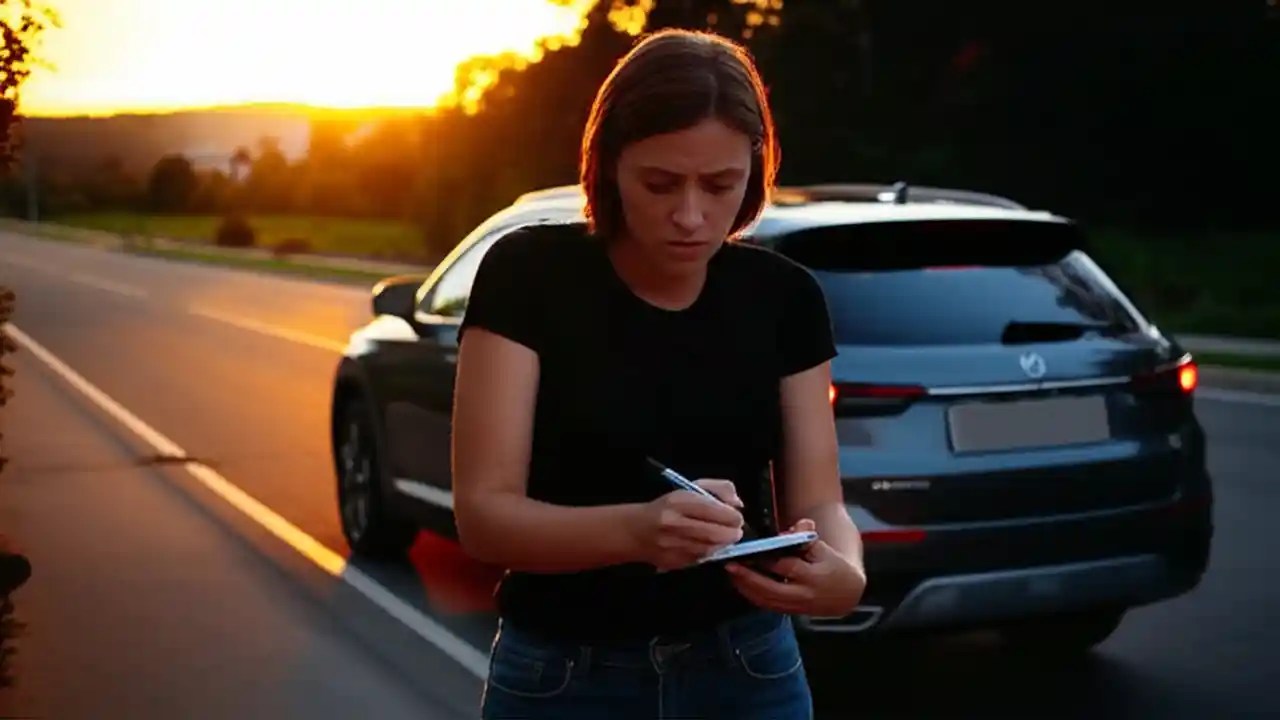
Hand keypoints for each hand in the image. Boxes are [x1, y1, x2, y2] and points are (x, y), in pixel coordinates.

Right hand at [629, 479, 744, 571]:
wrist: (636, 531)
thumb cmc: (667, 507)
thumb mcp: (690, 489)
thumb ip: (719, 489)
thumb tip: (738, 504)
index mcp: (679, 502)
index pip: (714, 509)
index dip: (732, 516)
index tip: (736, 517)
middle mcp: (674, 524)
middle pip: (716, 533)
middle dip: (733, 533)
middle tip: (736, 531)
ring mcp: (673, 545)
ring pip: (711, 549)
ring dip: (723, 544)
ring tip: (723, 537)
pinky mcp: (674, 562)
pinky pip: (702, 559)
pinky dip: (711, 553)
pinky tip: (709, 546)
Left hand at [725, 519, 866, 617]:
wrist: (845, 594)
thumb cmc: (832, 566)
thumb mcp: (824, 549)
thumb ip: (808, 537)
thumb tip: (800, 525)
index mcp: (814, 577)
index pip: (788, 568)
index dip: (769, 560)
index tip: (751, 551)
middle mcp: (803, 594)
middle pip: (771, 589)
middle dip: (749, 578)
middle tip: (730, 565)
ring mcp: (795, 606)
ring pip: (766, 600)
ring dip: (745, 587)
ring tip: (730, 573)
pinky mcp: (789, 611)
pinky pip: (766, 605)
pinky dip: (751, 595)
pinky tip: (739, 584)